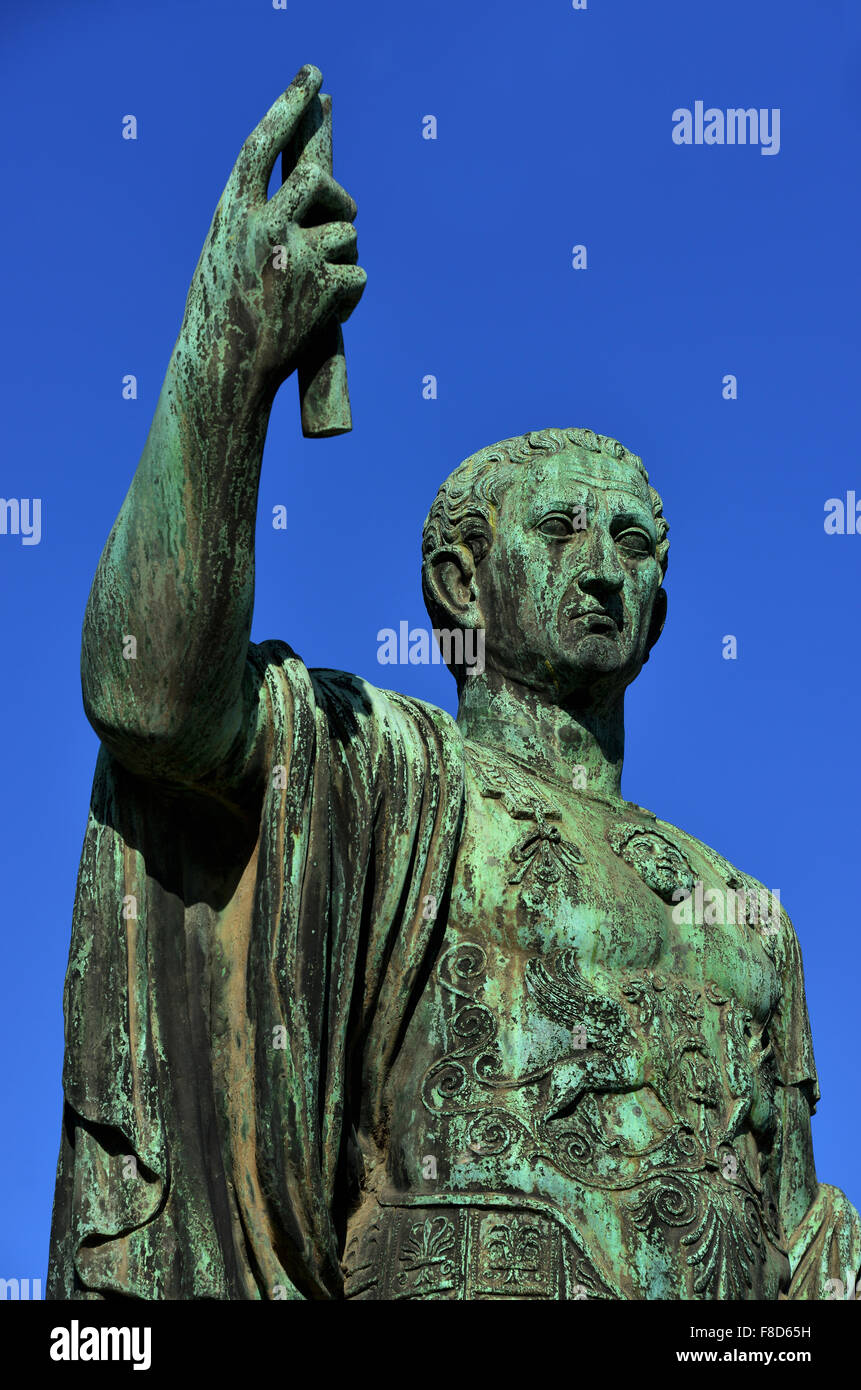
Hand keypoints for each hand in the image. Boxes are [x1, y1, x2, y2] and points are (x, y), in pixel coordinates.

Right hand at [179, 65, 365, 407]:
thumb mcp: (226, 254)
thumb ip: (258, 219)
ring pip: (347, 235)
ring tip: (314, 291)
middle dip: (338, 198)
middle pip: (319, 183)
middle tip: (341, 214)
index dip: (287, 107)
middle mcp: (263, 226)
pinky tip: (325, 315)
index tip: (312, 78)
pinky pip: (358, 277)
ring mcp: (295, 256)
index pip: (263, 145)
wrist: (225, 371)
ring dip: (343, 258)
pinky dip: (350, 296)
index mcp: (232, 213)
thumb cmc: (222, 316)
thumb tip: (310, 196)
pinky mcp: (323, 289)